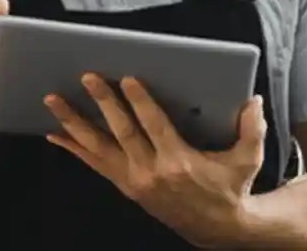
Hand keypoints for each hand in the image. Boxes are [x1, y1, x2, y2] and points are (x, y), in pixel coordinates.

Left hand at [44, 74, 265, 247]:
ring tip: (53, 101)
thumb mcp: (249, 159)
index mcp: (179, 162)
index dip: (140, 101)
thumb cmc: (231, 188)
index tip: (126, 79)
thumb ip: (252, 128)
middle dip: (103, 102)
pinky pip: (95, 165)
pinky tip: (56, 135)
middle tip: (88, 78)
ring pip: (99, 148)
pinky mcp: (127, 187)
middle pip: (122, 131)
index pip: (154, 126)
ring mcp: (135, 181)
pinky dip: (74, 149)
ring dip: (74, 123)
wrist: (216, 228)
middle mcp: (152, 172)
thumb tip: (253, 99)